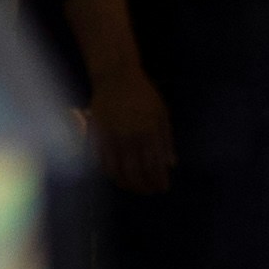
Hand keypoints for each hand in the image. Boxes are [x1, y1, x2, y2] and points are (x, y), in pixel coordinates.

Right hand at [88, 64, 177, 193]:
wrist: (115, 77)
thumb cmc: (143, 94)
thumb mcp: (162, 113)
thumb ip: (167, 140)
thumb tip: (171, 165)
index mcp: (149, 133)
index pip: (155, 166)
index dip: (158, 181)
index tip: (162, 188)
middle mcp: (130, 139)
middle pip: (136, 173)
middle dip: (144, 186)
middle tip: (149, 192)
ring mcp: (112, 139)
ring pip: (118, 172)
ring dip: (127, 184)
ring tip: (134, 188)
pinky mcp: (97, 137)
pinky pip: (102, 163)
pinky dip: (110, 174)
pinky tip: (117, 177)